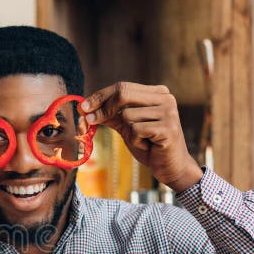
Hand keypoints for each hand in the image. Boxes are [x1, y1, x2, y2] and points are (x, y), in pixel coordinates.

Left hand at [81, 82, 202, 192]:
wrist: (170, 166)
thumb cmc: (148, 145)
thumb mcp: (126, 127)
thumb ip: (110, 115)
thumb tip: (85, 109)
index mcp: (157, 93)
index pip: (123, 87)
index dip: (100, 96)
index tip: (83, 107)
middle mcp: (166, 98)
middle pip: (123, 94)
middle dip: (103, 108)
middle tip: (90, 120)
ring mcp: (169, 112)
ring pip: (127, 115)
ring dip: (127, 132)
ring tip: (142, 140)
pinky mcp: (168, 128)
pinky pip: (136, 130)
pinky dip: (136, 140)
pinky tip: (148, 145)